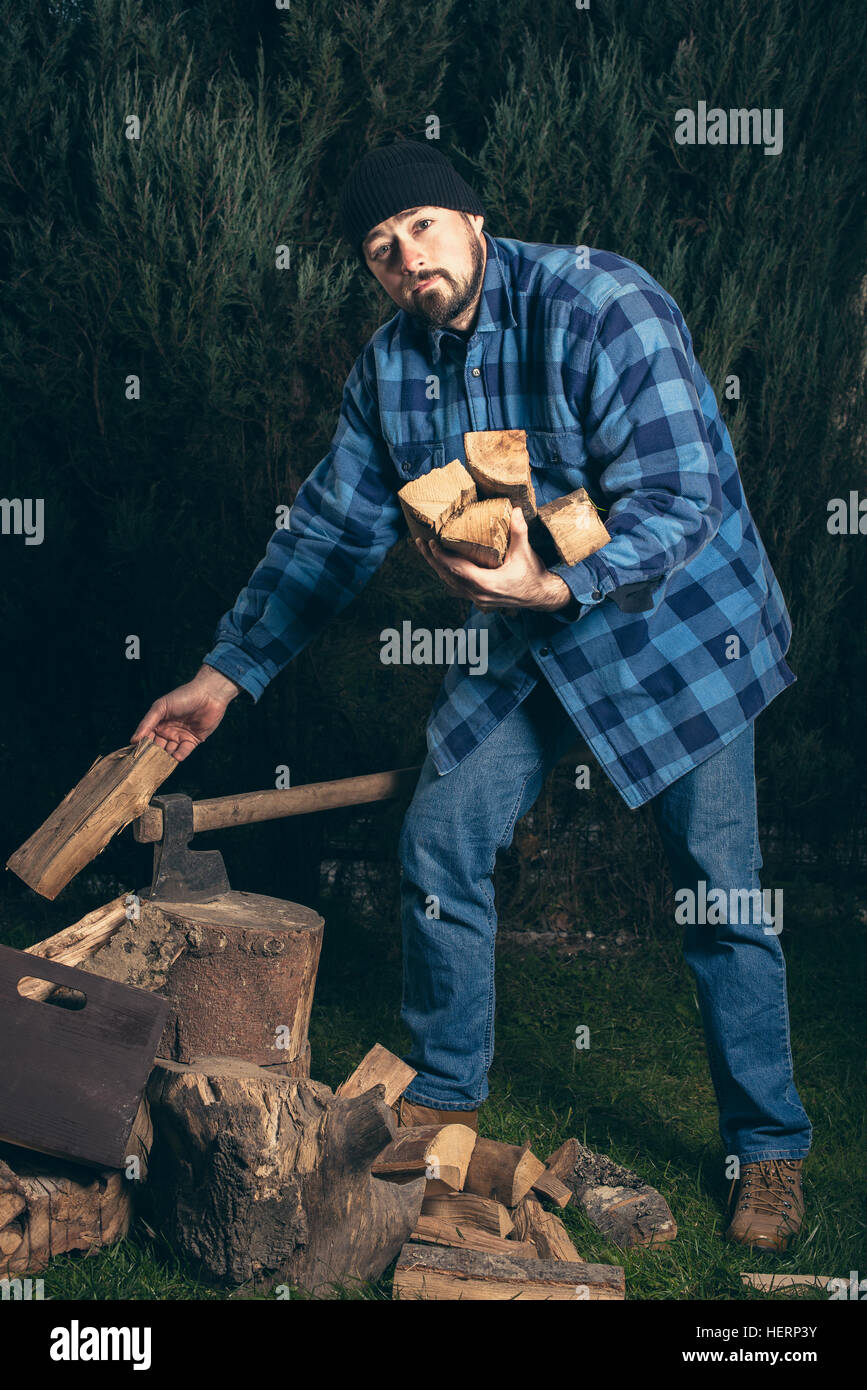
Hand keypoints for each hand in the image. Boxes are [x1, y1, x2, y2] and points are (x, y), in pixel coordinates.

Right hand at [130, 665, 240, 761]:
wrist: (209, 694)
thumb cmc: (183, 696)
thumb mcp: (160, 707)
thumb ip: (147, 724)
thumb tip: (133, 741)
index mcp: (158, 723)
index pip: (146, 738)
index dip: (141, 746)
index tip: (135, 755)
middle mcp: (167, 731)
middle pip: (157, 747)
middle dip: (153, 754)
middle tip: (147, 763)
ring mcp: (180, 736)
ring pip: (170, 751)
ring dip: (165, 757)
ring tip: (160, 763)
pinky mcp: (193, 740)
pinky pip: (184, 751)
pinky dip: (179, 755)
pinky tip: (175, 757)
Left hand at [416, 507, 571, 611]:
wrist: (542, 596)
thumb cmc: (533, 575)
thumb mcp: (526, 553)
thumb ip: (519, 531)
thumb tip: (515, 509)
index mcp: (487, 584)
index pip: (457, 570)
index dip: (442, 557)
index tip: (431, 543)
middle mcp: (478, 594)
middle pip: (448, 577)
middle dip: (432, 559)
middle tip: (419, 542)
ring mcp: (478, 598)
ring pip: (450, 583)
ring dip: (437, 567)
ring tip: (425, 550)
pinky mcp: (479, 598)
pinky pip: (457, 587)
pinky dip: (447, 575)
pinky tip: (440, 565)